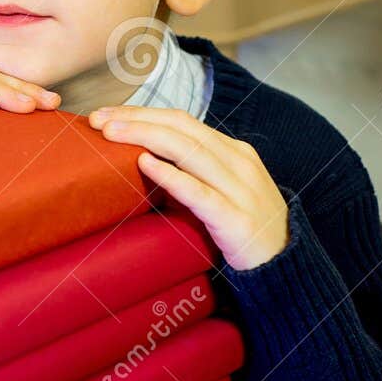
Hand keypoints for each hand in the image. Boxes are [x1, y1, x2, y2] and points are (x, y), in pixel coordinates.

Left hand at [88, 106, 289, 270]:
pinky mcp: (236, 219)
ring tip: (112, 134)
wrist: (284, 267)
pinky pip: (200, 193)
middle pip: (181, 128)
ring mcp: (240, 188)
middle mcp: (237, 162)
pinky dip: (172, 176)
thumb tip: (139, 164)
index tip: (105, 115)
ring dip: (146, 137)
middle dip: (137, 118)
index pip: (182, 121)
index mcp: (232, 151)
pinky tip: (145, 164)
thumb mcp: (218, 192)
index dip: (142, 113)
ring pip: (189, 150)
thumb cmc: (241, 229)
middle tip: (98, 119)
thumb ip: (188, 175)